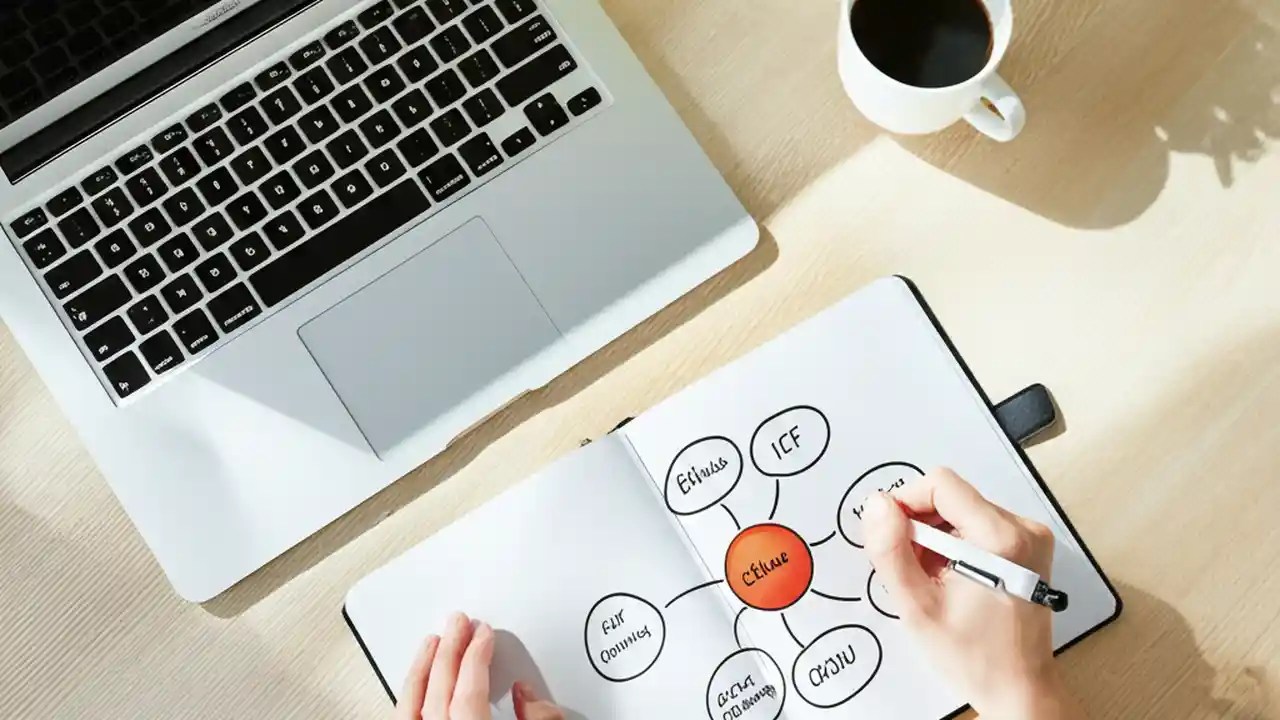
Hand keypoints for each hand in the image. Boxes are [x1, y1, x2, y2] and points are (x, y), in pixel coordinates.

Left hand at [394, 613, 564, 719]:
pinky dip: (410, 694)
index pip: (469, 689)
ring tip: (431, 642)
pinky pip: (403, 718)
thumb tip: (528, 696)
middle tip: (458, 623)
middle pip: (439, 690)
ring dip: (422, 669)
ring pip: (411, 703)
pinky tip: (416, 681)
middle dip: (450, 651)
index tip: (482, 633)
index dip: (476, 656)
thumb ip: (540, 719)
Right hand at [862, 468, 1084, 719]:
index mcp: (1001, 539)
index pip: (941, 485)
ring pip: (962, 510)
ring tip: (932, 578)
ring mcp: (1030, 536)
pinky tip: (951, 577)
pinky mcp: (1029, 546)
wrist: (1019, 688)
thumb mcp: (918, 607)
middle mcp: (1023, 529)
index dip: (906, 503)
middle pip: (952, 497)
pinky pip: (979, 525)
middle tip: (912, 568)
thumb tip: (877, 505)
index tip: (891, 536)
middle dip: (920, 527)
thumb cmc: (974, 656)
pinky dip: (956, 544)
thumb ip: (891, 551)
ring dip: (936, 537)